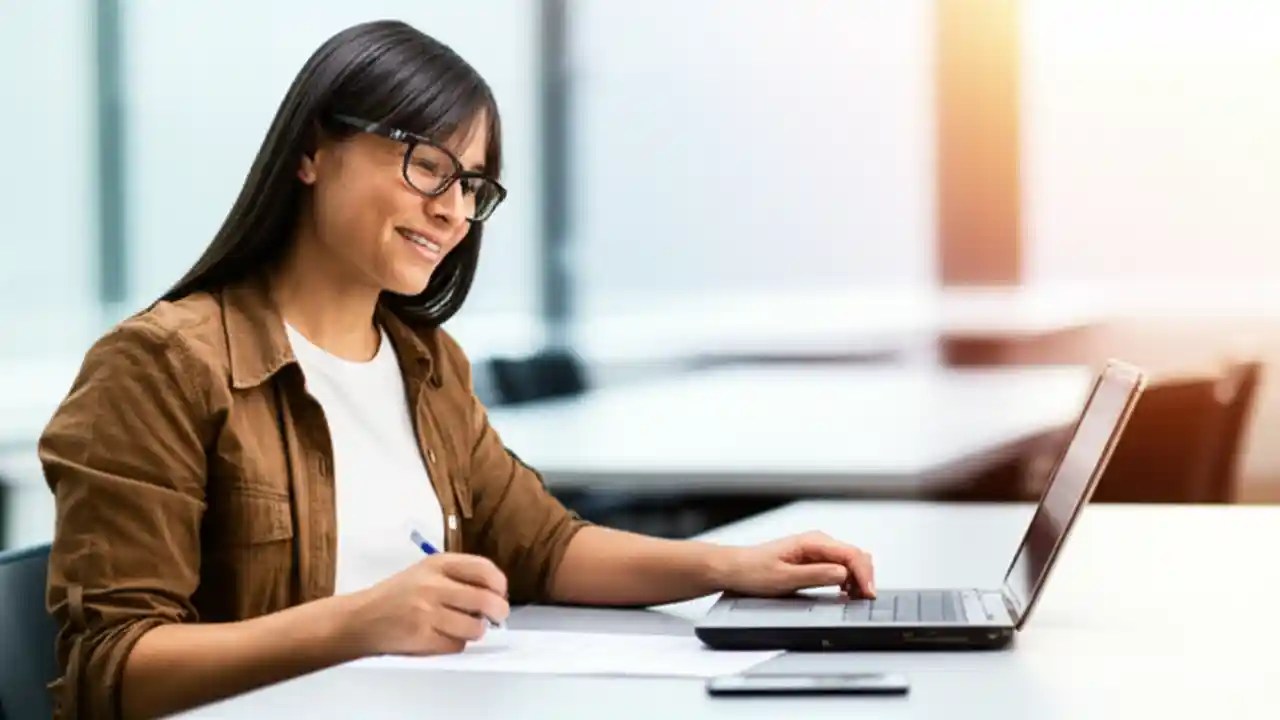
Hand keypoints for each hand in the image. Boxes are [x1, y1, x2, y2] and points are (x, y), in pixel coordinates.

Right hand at [344, 553, 509, 655]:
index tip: (499, 593)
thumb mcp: (427, 571)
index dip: (499, 585)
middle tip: (495, 616)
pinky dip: (456, 644)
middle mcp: (433, 585)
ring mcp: (427, 612)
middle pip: (486, 600)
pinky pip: (457, 645)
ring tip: (463, 626)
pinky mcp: (422, 638)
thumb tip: (497, 594)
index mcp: (438, 564)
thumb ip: (459, 576)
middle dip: (498, 612)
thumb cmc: (398, 595)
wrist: (361, 618)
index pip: (485, 569)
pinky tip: (443, 636)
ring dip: (475, 630)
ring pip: (475, 627)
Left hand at [718, 531, 874, 597]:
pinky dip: (848, 579)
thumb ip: (815, 575)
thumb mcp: (784, 578)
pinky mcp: (813, 559)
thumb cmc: (753, 571)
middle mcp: (817, 542)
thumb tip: (842, 573)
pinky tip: (845, 592)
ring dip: (857, 578)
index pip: (851, 554)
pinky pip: (839, 566)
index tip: (868, 593)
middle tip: (864, 600)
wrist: (735, 568)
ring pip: (849, 561)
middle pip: (855, 555)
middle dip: (864, 577)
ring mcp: (816, 550)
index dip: (864, 574)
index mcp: (811, 542)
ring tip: (856, 598)